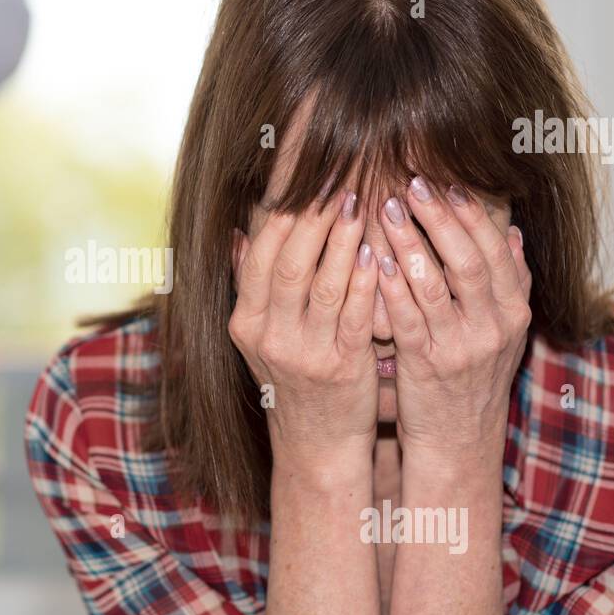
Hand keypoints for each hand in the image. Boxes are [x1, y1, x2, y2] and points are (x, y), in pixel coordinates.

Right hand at [228, 191, 378, 480]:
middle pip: (288, 261)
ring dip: (341, 239)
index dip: (281, 209)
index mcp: (245, 320)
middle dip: (313, 214)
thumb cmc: (295, 376)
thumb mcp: (259, 334)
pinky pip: (352, 315)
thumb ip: (250, 283)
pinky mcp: (340, 367)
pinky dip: (363, 281)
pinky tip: (377, 252)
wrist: (317, 441)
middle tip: (337, 174)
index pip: (259, 252)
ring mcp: (302, 353)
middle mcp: (267, 335)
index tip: (302, 173)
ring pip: (321, 284)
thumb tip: (237, 230)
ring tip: (359, 201)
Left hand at [376, 178, 531, 464]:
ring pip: (436, 285)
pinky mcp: (426, 366)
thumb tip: (513, 231)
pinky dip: (391, 288)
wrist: (459, 442)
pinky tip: (373, 261)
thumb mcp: (503, 332)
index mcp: (515, 312)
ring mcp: (461, 348)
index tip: (448, 181)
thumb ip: (510, 283)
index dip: (472, 214)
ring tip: (386, 210)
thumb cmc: (472, 377)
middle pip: (469, 260)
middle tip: (412, 183)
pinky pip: (407, 319)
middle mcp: (495, 328)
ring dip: (409, 243)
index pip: (497, 251)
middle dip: (440, 218)